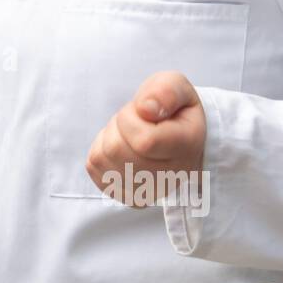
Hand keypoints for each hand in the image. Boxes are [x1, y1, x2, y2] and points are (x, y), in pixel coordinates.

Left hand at [86, 71, 205, 205]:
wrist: (178, 136)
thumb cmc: (173, 108)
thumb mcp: (174, 85)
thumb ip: (165, 91)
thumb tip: (146, 110)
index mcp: (187, 146)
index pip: (144, 141)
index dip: (130, 119)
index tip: (141, 111)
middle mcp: (171, 176)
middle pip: (117, 151)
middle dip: (117, 126)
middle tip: (136, 122)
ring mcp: (150, 191)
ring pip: (102, 159)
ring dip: (108, 138)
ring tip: (130, 134)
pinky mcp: (129, 196)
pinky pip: (95, 168)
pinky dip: (101, 151)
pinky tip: (122, 148)